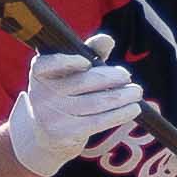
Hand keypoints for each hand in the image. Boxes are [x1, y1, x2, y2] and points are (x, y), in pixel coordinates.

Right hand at [1, 49, 146, 174]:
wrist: (47, 136)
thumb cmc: (65, 94)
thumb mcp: (72, 72)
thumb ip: (89, 52)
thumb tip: (107, 40)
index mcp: (40, 72)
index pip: (51, 63)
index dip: (69, 62)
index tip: (87, 63)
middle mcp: (41, 94)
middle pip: (84, 81)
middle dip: (111, 77)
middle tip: (127, 76)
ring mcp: (51, 115)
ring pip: (96, 101)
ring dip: (123, 96)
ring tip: (136, 91)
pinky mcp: (65, 133)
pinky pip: (100, 120)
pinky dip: (121, 113)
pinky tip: (133, 108)